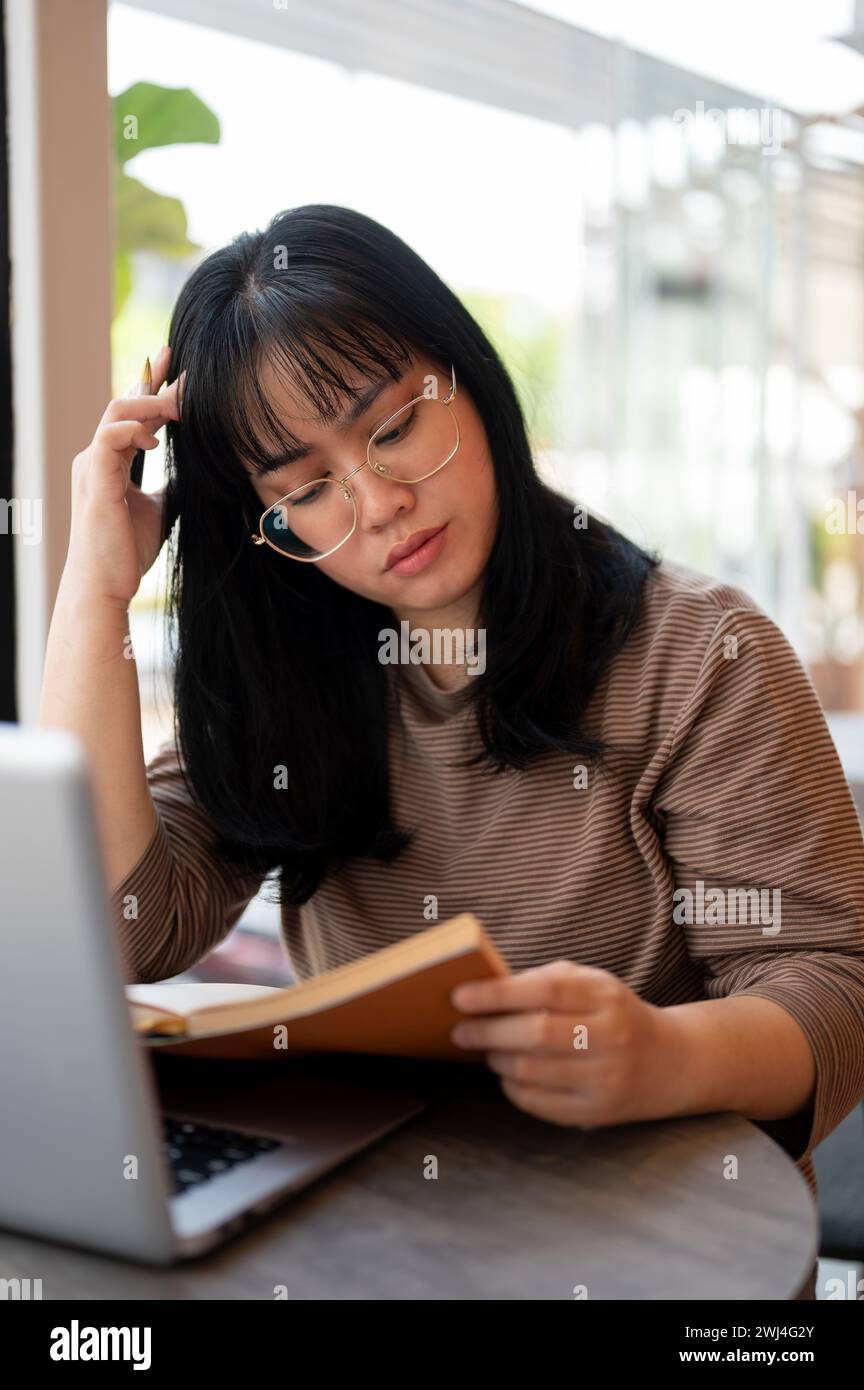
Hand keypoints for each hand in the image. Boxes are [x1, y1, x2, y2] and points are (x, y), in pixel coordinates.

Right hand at [63, 345, 183, 607]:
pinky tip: (156, 437)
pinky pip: (109, 438)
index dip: (152, 387)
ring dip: (149, 402)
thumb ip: (170, 486)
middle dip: (152, 380)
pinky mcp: (95, 480)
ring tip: (179, 403)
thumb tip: (195, 474)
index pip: (132, 414)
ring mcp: (92, 466)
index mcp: (110, 462)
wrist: (106, 585)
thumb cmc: (127, 551)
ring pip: (116, 412)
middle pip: (124, 403)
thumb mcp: (159, 510)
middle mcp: (97, 457)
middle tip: (181, 364)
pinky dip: (133, 429)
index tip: (177, 366)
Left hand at [450, 960, 678, 1128]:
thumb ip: (545, 981)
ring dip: (497, 1059)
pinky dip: (512, 1087)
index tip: (460, 996)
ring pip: (532, 1071)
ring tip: (488, 1050)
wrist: (670, 1062)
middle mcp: (611, 1038)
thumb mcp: (592, 983)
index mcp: (606, 997)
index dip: (497, 994)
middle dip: (488, 1032)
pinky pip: (538, 1102)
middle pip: (536, 1034)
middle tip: (461, 1030)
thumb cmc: (614, 1014)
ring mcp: (606, 1079)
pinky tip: (510, 1074)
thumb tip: (486, 988)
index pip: (545, 992)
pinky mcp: (598, 1113)